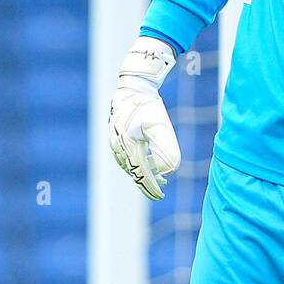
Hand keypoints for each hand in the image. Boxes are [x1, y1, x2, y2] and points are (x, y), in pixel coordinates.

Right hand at [108, 36, 180, 199]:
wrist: (132, 88)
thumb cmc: (148, 106)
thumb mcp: (161, 126)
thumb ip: (166, 148)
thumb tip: (170, 169)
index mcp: (129, 144)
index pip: (141, 172)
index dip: (151, 186)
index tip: (161, 195)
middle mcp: (118, 145)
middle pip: (133, 171)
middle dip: (147, 183)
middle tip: (160, 192)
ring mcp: (114, 142)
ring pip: (128, 165)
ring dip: (141, 174)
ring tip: (157, 180)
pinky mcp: (114, 138)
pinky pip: (123, 157)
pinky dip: (134, 164)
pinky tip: (145, 166)